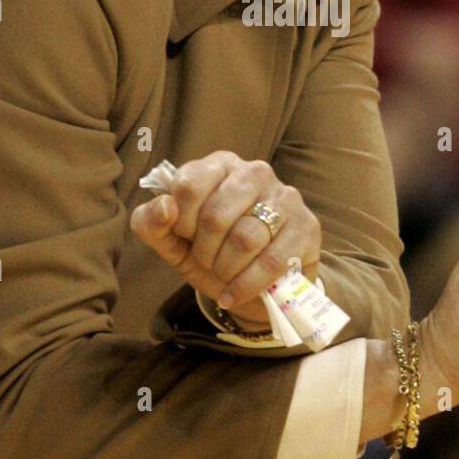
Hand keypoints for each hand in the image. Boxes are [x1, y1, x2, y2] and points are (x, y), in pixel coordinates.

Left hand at [130, 151, 321, 324]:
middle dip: (204, 251)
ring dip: (226, 269)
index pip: (189, 186)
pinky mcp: (307, 226)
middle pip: (216, 215)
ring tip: (224, 275)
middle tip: (207, 261)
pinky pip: (272, 260)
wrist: (253, 285)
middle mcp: (255, 172)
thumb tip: (164, 207)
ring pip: (245, 239)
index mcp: (219, 164)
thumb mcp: (172, 240)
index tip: (186, 237)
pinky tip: (235, 293)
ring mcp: (286, 197)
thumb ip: (152, 222)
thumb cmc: (210, 252)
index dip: (181, 222)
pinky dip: (247, 285)